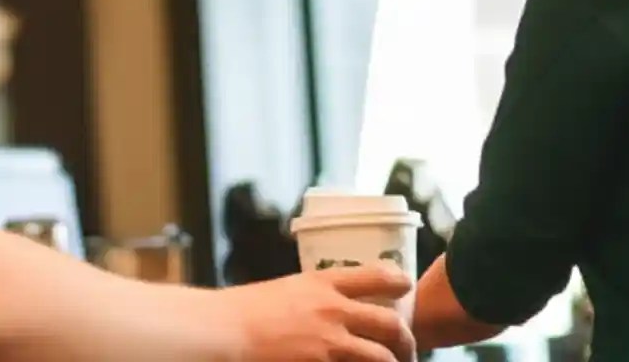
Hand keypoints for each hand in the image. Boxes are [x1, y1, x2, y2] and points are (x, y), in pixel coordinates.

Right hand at [217, 267, 415, 361]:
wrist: (218, 332)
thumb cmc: (241, 312)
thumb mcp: (285, 290)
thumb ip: (313, 297)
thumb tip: (329, 306)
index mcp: (324, 284)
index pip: (378, 275)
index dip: (399, 282)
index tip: (407, 288)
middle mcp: (334, 311)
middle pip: (390, 323)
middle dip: (406, 340)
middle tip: (409, 350)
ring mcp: (329, 343)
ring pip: (380, 358)